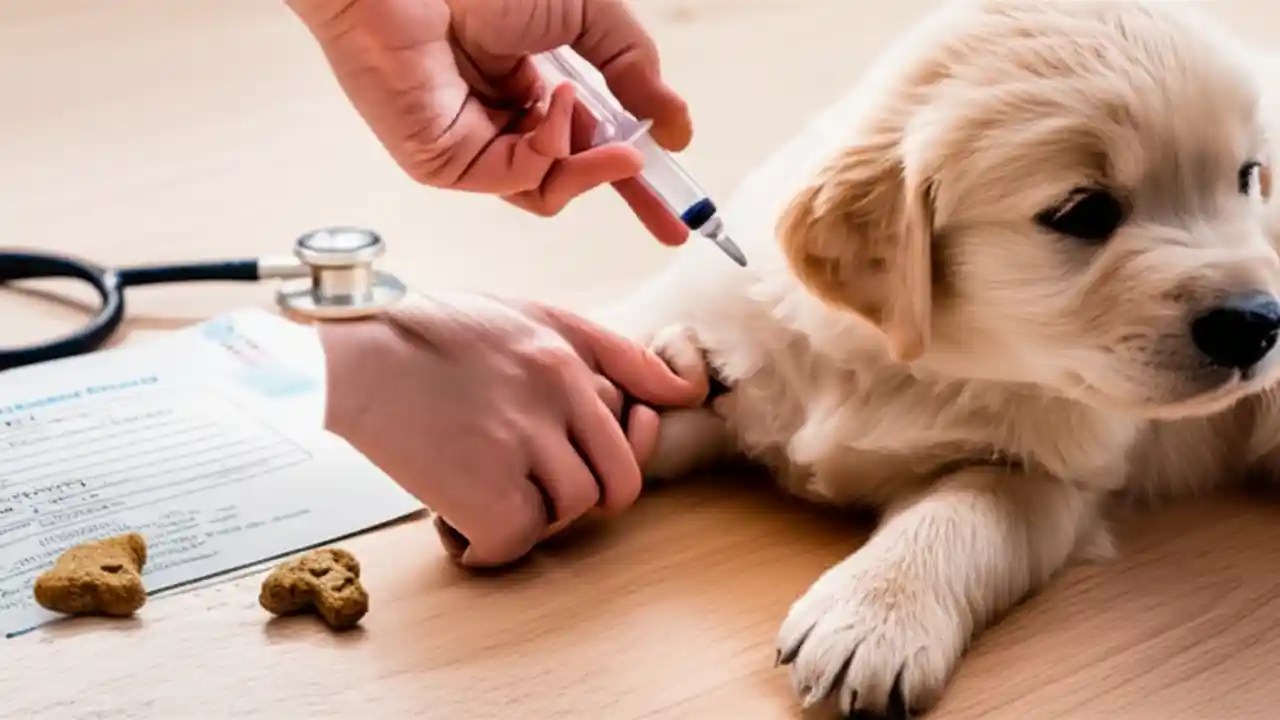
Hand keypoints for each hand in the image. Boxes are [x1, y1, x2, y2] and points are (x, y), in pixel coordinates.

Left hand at [287, 0, 692, 244]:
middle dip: (620, 185)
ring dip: (589, 165)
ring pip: (548, 190)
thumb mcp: (588, 15)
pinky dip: (551, 149)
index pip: (589, 144)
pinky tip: (555, 102)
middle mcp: (499, 119)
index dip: (635, 175)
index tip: (678, 209)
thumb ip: (634, 69)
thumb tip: (677, 128)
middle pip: (570, 177)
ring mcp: (470, 144)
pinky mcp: (442, 163)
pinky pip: (517, 179)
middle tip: (660, 199)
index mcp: (529, 84)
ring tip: (604, 128)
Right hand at [318, 293, 707, 566]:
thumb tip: (683, 392)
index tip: (580, 451)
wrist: (351, 358)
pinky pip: (517, 541)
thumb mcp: (529, 316)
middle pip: (616, 480)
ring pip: (571, 510)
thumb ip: (609, 351)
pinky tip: (458, 520)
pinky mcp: (484, 491)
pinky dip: (489, 544)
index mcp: (567, 355)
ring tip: (486, 491)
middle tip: (535, 486)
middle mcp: (554, 397)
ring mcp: (521, 444)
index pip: (635, 420)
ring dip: (534, 515)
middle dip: (587, 494)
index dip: (622, 446)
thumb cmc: (436, 335)